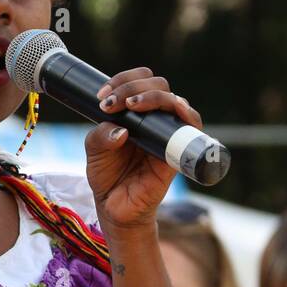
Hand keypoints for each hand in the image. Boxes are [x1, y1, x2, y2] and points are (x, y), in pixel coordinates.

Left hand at [84, 68, 202, 232]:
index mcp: (136, 112)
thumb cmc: (107, 175)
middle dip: (133, 86)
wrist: (114, 206)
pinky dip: (185, 113)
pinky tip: (174, 109)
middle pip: (158, 85)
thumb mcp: (94, 150)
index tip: (102, 95)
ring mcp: (168, 133)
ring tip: (131, 105)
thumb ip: (100, 135)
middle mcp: (155, 119)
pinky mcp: (178, 151)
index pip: (140, 81)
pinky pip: (191, 127)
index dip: (123, 80)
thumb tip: (121, 130)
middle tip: (111, 102)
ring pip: (174, 100)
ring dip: (153, 96)